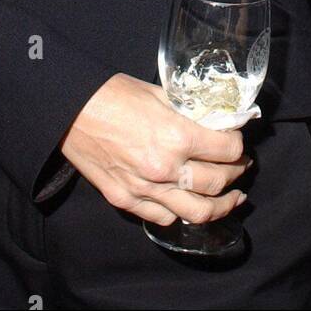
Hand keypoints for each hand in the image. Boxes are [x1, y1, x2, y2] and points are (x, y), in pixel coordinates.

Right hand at [59, 73, 250, 225]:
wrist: (69, 111)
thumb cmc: (112, 94)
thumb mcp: (159, 93)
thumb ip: (188, 110)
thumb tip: (215, 118)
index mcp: (177, 136)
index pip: (228, 150)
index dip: (239, 145)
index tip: (239, 142)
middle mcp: (166, 168)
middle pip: (219, 182)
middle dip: (237, 173)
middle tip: (242, 166)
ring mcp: (146, 190)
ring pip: (198, 211)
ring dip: (222, 205)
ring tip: (232, 198)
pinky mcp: (126, 200)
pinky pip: (165, 217)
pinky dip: (183, 213)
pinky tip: (190, 204)